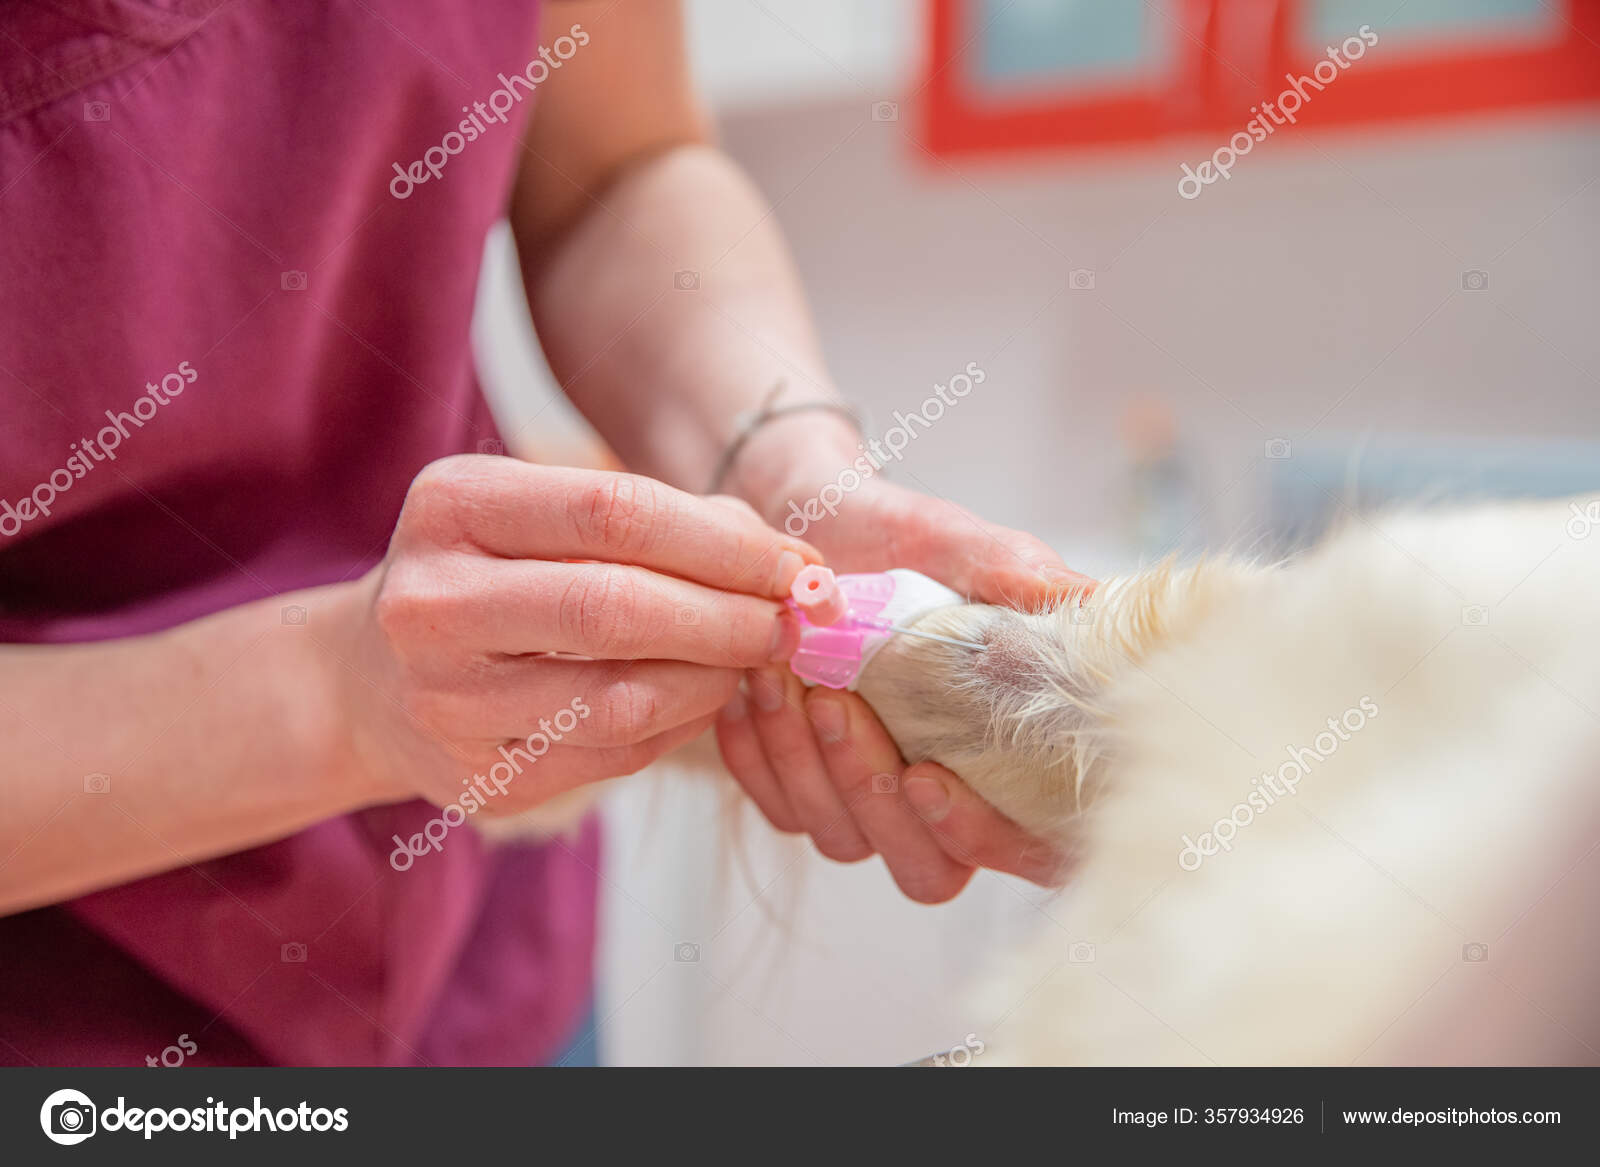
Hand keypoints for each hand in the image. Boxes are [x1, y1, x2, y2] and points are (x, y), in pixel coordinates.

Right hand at [334, 456, 818, 815]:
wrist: (371, 676)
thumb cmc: (490, 573)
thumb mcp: (543, 514)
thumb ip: (662, 521)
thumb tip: (793, 564)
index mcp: (451, 505)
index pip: (614, 512)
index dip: (724, 542)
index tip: (797, 563)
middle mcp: (430, 602)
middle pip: (616, 608)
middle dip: (730, 616)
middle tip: (792, 620)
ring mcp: (445, 700)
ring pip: (621, 699)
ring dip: (715, 679)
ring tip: (751, 657)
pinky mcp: (475, 776)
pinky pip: (612, 756)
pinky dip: (679, 725)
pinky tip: (701, 697)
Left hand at [716, 473, 1094, 902]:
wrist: (805, 522)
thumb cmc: (895, 538)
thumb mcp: (954, 544)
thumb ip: (1019, 576)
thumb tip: (1097, 600)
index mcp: (1007, 750)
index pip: (1028, 848)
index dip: (986, 837)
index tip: (927, 776)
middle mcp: (943, 795)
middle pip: (927, 870)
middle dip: (872, 793)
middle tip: (834, 704)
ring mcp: (866, 803)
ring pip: (842, 838)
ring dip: (807, 764)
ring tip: (784, 674)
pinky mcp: (798, 792)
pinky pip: (779, 807)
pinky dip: (760, 753)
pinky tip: (753, 687)